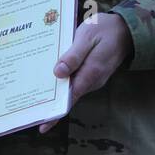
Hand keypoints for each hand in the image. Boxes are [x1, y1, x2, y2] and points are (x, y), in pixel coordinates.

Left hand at [39, 13, 133, 133]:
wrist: (126, 29)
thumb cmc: (105, 29)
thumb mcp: (87, 37)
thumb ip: (74, 55)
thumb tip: (58, 73)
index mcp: (91, 73)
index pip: (70, 98)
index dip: (56, 113)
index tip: (42, 126)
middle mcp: (92, 80)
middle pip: (68, 96)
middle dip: (50, 102)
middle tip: (28, 106)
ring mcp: (93, 78)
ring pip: (71, 88)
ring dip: (55, 89)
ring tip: (32, 89)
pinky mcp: (92, 73)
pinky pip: (75, 80)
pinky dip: (63, 80)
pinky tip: (50, 74)